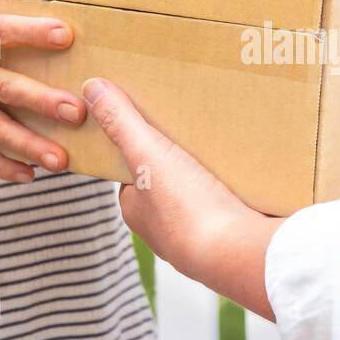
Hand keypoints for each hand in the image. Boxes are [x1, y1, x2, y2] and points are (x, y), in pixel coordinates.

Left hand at [81, 77, 280, 318]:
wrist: (235, 252)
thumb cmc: (185, 208)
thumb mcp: (147, 154)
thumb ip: (121, 122)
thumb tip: (91, 87)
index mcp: (136, 212)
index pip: (132, 173)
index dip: (141, 147)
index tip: (156, 125)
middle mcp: (163, 229)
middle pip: (167, 184)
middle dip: (179, 163)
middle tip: (194, 133)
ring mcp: (199, 236)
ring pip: (200, 198)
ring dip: (211, 178)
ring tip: (224, 148)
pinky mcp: (231, 238)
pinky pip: (229, 208)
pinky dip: (236, 194)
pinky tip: (248, 176)